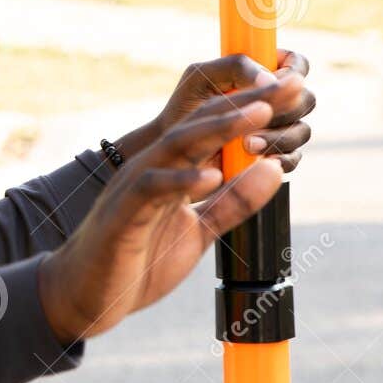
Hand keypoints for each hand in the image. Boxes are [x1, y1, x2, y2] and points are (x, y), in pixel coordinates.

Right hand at [39, 86, 285, 344]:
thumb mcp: (199, 231)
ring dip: (220, 128)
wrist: (87, 295)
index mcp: (176, 166)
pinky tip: (212, 177)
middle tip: (288, 86)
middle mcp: (156, 164)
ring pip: (180, 144)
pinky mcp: (122, 212)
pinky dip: (182, 181)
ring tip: (258, 114)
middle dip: (248, 102)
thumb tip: (274, 170)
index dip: (257, 106)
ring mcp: (136, 183)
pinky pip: (152, 188)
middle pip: (204, 122)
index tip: (296, 90)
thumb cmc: (141, 259)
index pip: (220, 125)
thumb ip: (234, 202)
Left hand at [116, 50, 314, 171]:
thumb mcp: (203, 76)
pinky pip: (292, 159)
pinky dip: (278, 160)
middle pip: (306, 99)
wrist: (170, 152)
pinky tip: (256, 160)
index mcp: (264, 72)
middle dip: (285, 109)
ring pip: (301, 131)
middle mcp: (277, 100)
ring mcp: (280, 130)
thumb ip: (236, 67)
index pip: (297, 64)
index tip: (276, 81)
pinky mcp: (275, 158)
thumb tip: (271, 79)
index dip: (294, 71)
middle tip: (261, 115)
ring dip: (278, 137)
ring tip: (247, 145)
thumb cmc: (186, 106)